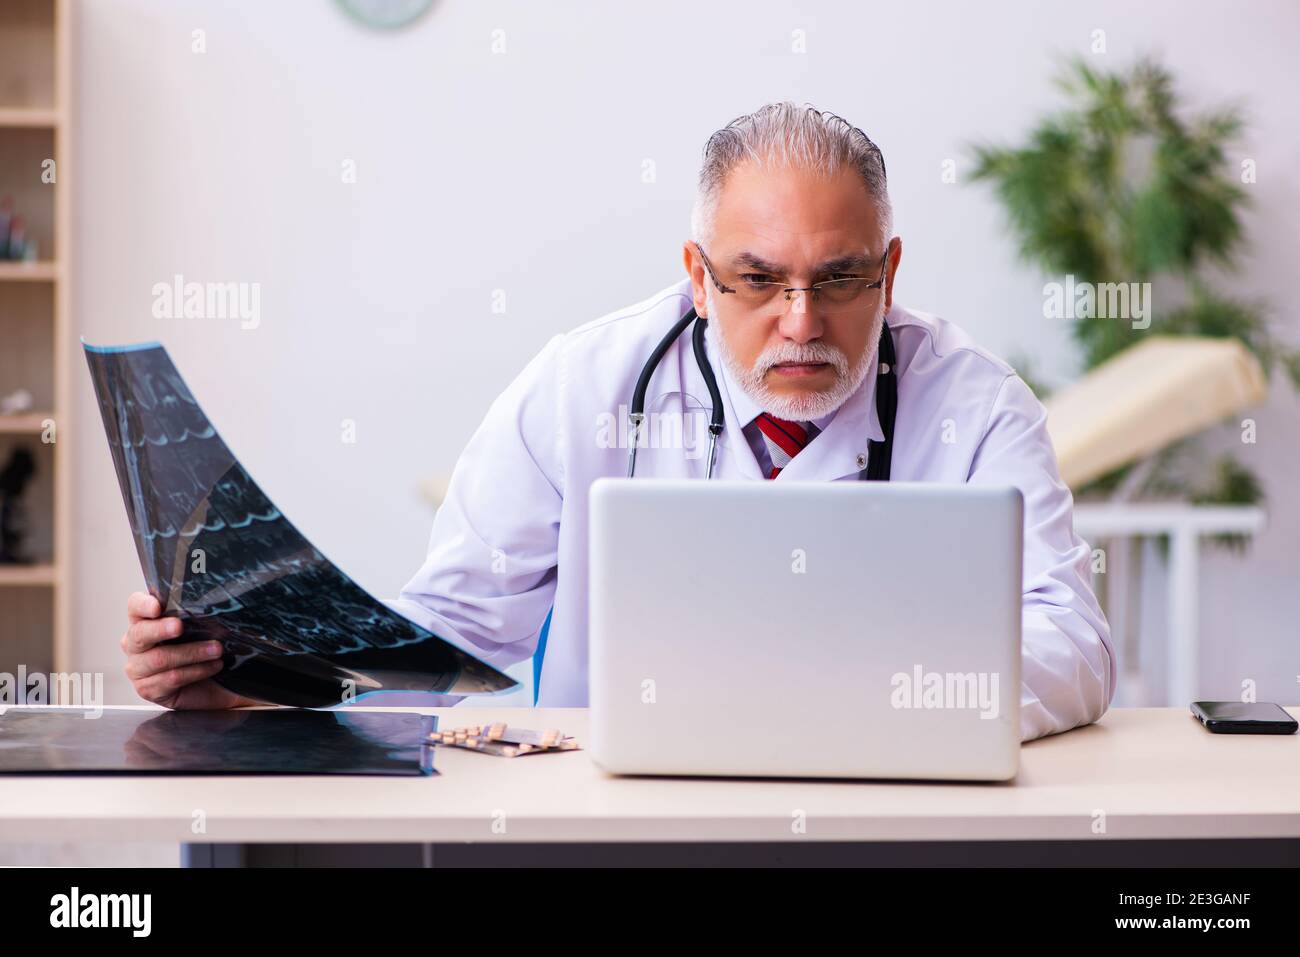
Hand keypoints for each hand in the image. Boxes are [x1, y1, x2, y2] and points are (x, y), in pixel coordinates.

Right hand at [121, 592, 260, 709]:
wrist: (212, 685)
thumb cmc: (201, 652)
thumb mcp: (200, 629)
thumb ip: (195, 615)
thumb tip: (212, 602)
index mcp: (144, 622)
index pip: (135, 607)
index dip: (143, 605)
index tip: (157, 607)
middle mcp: (135, 644)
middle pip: (140, 634)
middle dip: (161, 629)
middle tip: (180, 626)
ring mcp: (138, 668)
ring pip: (159, 659)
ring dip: (191, 653)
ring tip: (216, 650)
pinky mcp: (148, 689)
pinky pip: (171, 678)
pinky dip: (196, 671)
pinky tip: (213, 666)